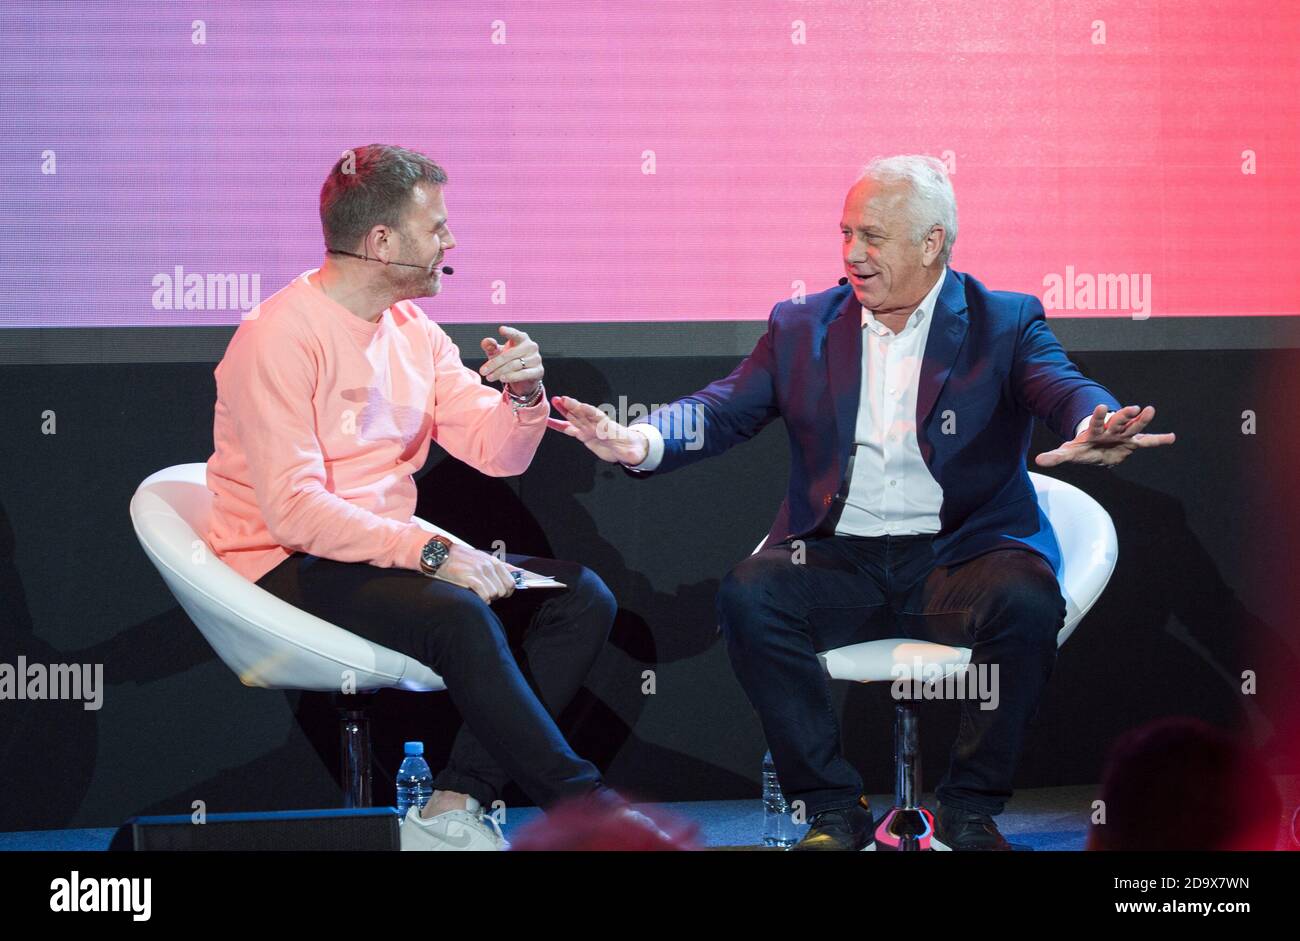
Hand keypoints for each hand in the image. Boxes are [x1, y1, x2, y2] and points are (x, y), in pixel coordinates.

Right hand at [431, 544, 517, 602]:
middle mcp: (488, 566)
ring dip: (488, 598)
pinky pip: (484, 595)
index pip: (511, 581)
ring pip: (494, 594)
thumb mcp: (482, 558)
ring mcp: (479, 572)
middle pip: (503, 590)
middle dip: (496, 595)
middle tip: (486, 593)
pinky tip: (476, 597)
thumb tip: (519, 571)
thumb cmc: (460, 558)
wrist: (439, 555)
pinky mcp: (469, 578)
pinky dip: (482, 600)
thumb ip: (500, 566)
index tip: (501, 594)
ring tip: (479, 594)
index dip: (508, 591)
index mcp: (493, 561)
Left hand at [480, 326, 542, 397]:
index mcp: (522, 338)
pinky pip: (524, 374)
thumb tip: (487, 341)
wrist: (523, 379)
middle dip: (494, 363)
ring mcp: (536, 359)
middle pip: (510, 354)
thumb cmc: (509, 361)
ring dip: (500, 372)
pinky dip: (512, 377)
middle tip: (483, 371)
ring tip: (489, 377)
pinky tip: (502, 379)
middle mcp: (531, 346)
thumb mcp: (497, 353)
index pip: (515, 334)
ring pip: (515, 365)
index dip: (509, 332)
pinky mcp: (538, 371)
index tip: (501, 329)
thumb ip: (491, 346)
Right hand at [546, 395, 649, 464]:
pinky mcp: (584, 435)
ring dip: (564, 411)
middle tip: (561, 399)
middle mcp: (597, 426)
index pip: (598, 418)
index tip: (581, 406)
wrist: (627, 449)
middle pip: (583, 415)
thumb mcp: (633, 452)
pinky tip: (549, 422)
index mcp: (608, 427)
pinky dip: (559, 425)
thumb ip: (631, 455)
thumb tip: (634, 459)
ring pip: (575, 419)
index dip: (589, 412)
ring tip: (554, 403)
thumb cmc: (631, 448)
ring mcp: (589, 429)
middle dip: (573, 407)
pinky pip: (569, 429)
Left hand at [1034, 404, 1174, 468]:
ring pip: (1133, 426)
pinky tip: (1171, 437)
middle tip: (1132, 407)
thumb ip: (1056, 456)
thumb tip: (1038, 461)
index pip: (1096, 422)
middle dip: (1124, 415)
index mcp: (1095, 431)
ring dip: (1142, 419)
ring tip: (1150, 410)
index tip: (1101, 405)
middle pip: (1118, 421)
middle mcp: (1111, 430)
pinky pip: (1147, 442)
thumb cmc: (1082, 448)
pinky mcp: (1132, 443)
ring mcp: (1123, 435)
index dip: (1098, 415)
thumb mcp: (1069, 452)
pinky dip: (1158, 440)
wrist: (1096, 447)